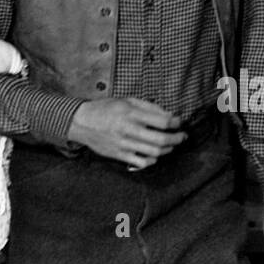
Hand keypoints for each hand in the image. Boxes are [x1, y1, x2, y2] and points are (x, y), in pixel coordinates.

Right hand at [67, 97, 184, 165]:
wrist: (81, 122)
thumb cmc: (106, 109)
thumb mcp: (127, 100)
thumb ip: (149, 107)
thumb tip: (170, 115)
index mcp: (131, 113)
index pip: (162, 120)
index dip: (176, 122)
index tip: (178, 122)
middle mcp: (128, 129)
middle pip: (161, 139)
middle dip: (177, 139)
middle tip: (181, 137)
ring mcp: (123, 144)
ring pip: (153, 152)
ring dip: (167, 150)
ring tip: (169, 146)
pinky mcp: (118, 154)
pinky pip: (140, 162)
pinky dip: (151, 160)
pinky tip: (154, 155)